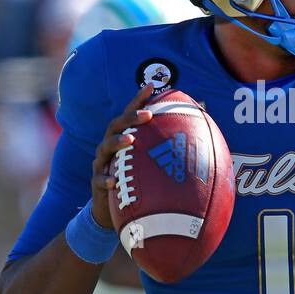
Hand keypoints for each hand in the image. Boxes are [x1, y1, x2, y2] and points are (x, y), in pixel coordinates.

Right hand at [90, 84, 155, 228]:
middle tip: (147, 115)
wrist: (111, 207)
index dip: (138, 100)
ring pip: (105, 148)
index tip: (151, 86)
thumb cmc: (134, 177)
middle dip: (130, 118)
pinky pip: (99, 180)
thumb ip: (165, 144)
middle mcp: (109, 146)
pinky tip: (114, 181)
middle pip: (115, 125)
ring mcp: (101, 163)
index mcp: (122, 137)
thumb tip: (197, 128)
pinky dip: (106, 180)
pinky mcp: (97, 183)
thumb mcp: (147, 160)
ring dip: (117, 142)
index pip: (130, 114)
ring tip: (130, 140)